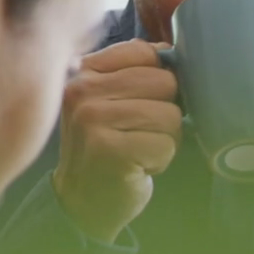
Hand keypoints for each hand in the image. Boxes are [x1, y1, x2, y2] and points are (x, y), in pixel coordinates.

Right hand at [52, 40, 181, 242]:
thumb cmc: (105, 147)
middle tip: (138, 134)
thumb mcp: (109, 100)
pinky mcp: (109, 150)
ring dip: (164, 139)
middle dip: (163, 112)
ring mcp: (92, 119)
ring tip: (137, 150)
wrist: (82, 201)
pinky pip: (165, 144)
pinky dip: (160, 160)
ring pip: (170, 114)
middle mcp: (82, 90)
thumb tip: (171, 51)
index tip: (139, 104)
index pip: (144, 51)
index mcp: (84, 71)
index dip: (157, 79)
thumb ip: (134, 71)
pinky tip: (136, 166)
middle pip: (164, 82)